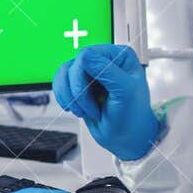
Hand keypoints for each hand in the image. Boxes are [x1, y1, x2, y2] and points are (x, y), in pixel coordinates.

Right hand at [53, 44, 161, 160]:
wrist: (125, 138)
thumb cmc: (133, 117)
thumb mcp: (126, 92)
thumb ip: (107, 70)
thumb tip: (85, 54)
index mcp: (119, 56)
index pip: (87, 54)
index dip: (84, 77)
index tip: (94, 96)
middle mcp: (104, 61)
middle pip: (73, 65)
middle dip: (78, 91)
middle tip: (90, 108)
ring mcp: (90, 73)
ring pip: (63, 73)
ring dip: (70, 96)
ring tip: (84, 110)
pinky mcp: (79, 84)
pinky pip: (59, 82)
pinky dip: (63, 98)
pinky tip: (76, 108)